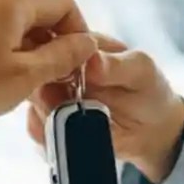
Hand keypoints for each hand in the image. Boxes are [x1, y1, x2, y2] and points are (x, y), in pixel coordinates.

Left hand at [0, 0, 99, 142]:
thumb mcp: (24, 77)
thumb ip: (62, 57)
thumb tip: (87, 45)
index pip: (65, 4)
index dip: (80, 35)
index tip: (81, 65)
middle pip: (43, 13)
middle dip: (58, 45)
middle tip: (62, 80)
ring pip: (21, 25)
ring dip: (36, 52)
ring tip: (36, 87)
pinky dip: (13, 53)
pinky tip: (10, 82)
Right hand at [26, 39, 183, 183]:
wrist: (151, 130)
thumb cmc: (148, 90)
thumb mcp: (141, 72)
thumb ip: (117, 66)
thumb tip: (93, 60)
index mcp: (77, 47)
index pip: (51, 43)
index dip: (49, 57)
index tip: (63, 76)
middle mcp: (59, 71)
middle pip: (33, 76)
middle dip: (44, 93)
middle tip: (65, 106)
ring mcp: (52, 99)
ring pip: (32, 105)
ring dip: (47, 116)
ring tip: (71, 124)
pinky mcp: (52, 125)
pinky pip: (38, 132)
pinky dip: (48, 138)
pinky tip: (66, 140)